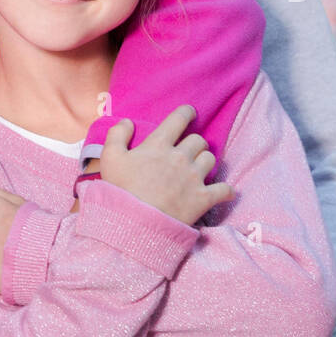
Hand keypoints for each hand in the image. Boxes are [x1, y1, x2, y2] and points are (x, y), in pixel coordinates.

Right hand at [98, 106, 233, 225]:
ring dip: (205, 162)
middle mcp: (180, 157)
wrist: (134, 223)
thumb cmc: (120, 190)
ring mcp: (194, 177)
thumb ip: (117, 135)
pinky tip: (224, 192)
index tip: (189, 113)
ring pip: (211, 159)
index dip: (186, 113)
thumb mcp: (109, 158)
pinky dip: (226, 190)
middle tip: (188, 151)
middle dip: (194, 143)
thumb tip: (127, 122)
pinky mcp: (203, 198)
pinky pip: (224, 189)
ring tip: (198, 169)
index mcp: (159, 145)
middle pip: (198, 140)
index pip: (179, 119)